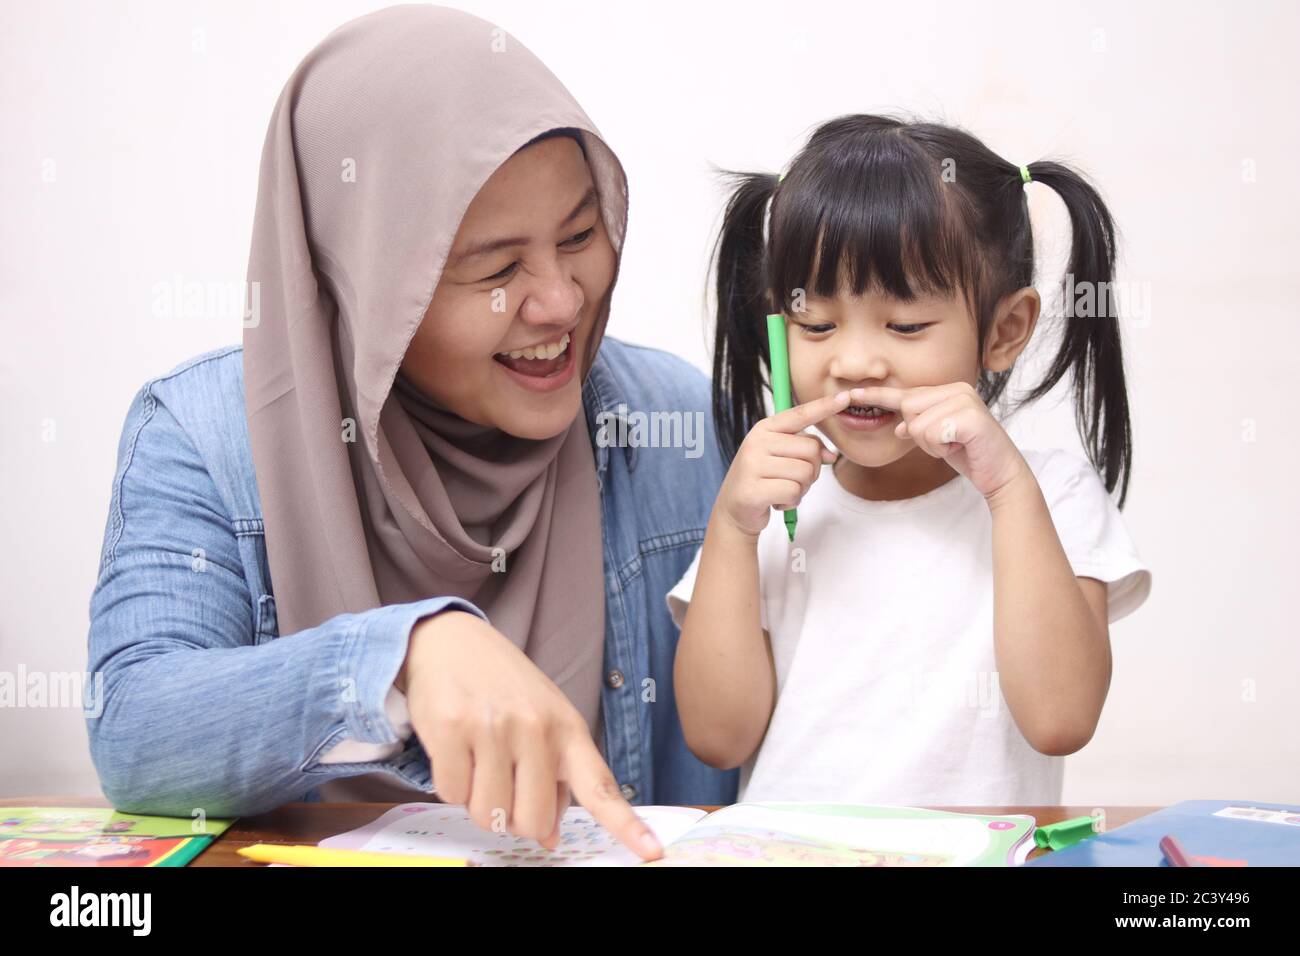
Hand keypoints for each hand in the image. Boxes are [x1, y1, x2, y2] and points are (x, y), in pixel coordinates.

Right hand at [397, 610, 662, 860]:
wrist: (452, 641)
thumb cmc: (504, 688)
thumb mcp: (544, 720)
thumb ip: (555, 776)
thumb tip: (550, 835)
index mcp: (568, 730)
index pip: (600, 786)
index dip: (626, 825)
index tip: (651, 853)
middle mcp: (535, 728)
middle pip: (533, 821)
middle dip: (514, 818)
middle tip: (504, 784)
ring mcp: (493, 727)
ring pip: (489, 814)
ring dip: (479, 802)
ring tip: (478, 761)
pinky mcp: (450, 727)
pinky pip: (451, 794)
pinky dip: (451, 785)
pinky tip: (455, 750)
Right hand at [715, 390, 849, 537]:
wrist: (734, 508)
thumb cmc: (764, 479)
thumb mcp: (782, 456)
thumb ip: (807, 449)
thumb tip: (832, 455)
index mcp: (765, 429)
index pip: (800, 414)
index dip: (824, 406)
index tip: (846, 397)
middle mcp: (756, 442)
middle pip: (811, 449)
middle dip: (811, 470)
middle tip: (792, 479)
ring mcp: (752, 465)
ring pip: (805, 473)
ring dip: (801, 488)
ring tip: (782, 490)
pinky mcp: (753, 491)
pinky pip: (793, 492)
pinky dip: (791, 502)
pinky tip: (776, 502)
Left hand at [850, 382, 1028, 499]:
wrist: (1000, 473)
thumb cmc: (970, 454)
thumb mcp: (936, 439)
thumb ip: (918, 426)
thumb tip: (900, 426)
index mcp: (948, 390)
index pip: (906, 394)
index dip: (877, 396)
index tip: (850, 395)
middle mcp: (957, 389)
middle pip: (908, 408)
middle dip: (919, 434)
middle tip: (946, 443)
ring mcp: (965, 401)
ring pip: (917, 424)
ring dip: (930, 444)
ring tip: (954, 445)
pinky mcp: (970, 417)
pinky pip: (930, 433)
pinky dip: (940, 448)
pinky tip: (958, 448)